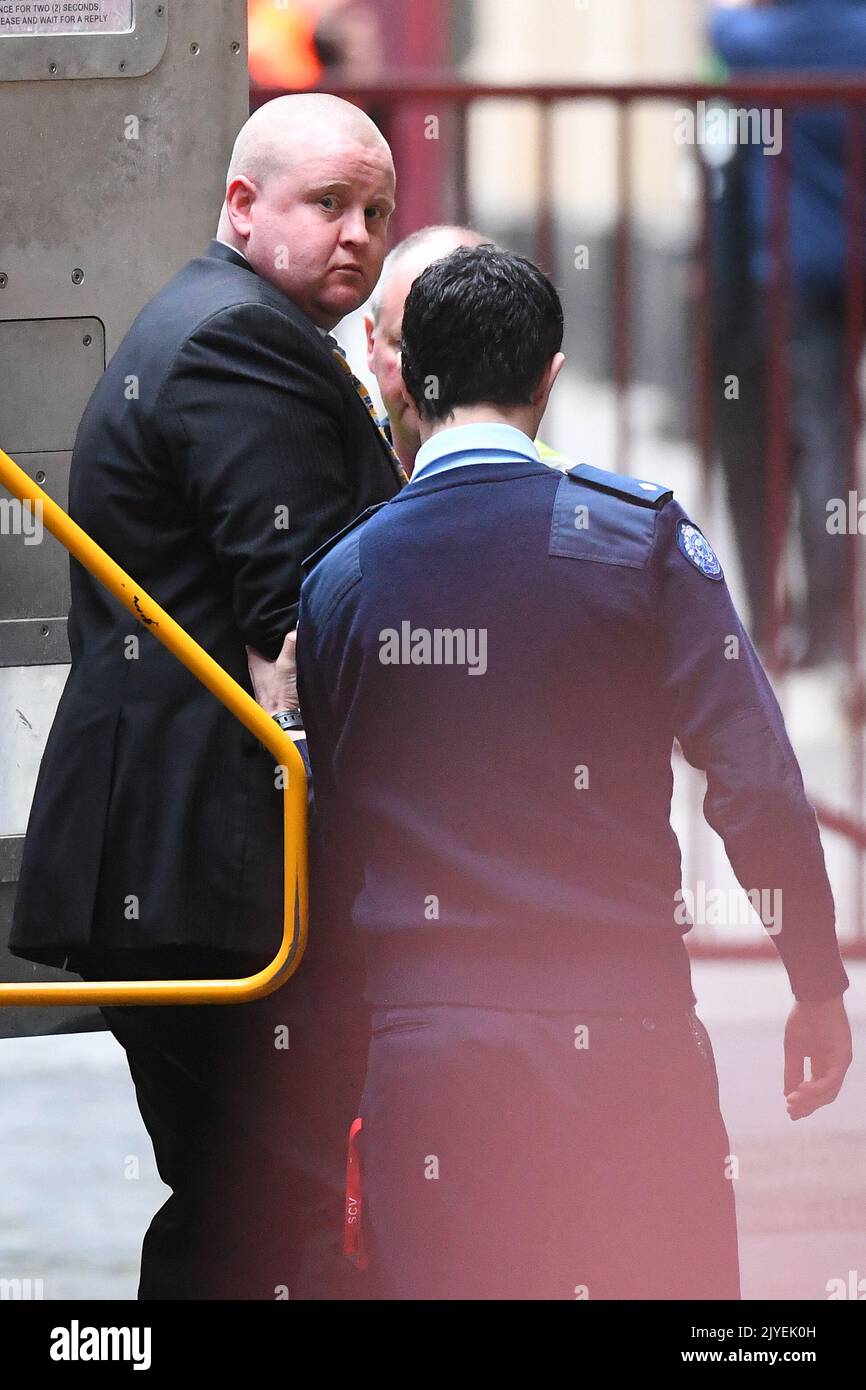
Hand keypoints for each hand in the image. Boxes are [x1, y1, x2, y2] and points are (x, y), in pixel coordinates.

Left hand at [245, 629, 298, 716]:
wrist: (286, 721)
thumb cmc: (279, 695)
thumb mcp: (287, 664)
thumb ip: (292, 643)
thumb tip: (298, 625)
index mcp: (254, 661)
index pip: (254, 638)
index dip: (263, 629)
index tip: (273, 620)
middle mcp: (259, 668)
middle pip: (267, 647)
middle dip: (276, 639)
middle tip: (288, 628)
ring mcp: (269, 678)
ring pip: (275, 659)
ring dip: (284, 653)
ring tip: (294, 641)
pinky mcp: (279, 686)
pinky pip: (284, 670)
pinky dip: (290, 665)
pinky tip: (299, 661)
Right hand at [784, 995, 851, 1120]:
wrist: (813, 998)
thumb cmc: (803, 1019)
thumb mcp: (793, 1049)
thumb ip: (792, 1071)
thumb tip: (787, 1094)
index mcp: (822, 1063)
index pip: (816, 1090)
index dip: (804, 1103)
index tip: (789, 1112)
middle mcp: (834, 1066)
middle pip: (824, 1095)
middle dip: (807, 1106)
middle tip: (791, 1112)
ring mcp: (840, 1062)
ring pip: (830, 1091)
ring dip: (811, 1100)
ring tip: (793, 1102)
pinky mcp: (844, 1057)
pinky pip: (832, 1079)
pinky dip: (817, 1087)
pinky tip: (801, 1089)